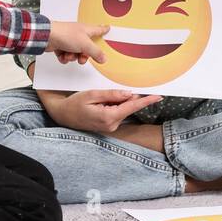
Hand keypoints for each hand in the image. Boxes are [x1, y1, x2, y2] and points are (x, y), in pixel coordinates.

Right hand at [36, 87, 162, 134]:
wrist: (62, 115)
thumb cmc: (75, 104)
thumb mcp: (92, 95)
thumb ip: (112, 94)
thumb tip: (129, 94)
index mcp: (109, 117)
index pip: (132, 106)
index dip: (146, 101)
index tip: (158, 96)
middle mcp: (112, 125)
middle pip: (127, 106)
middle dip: (123, 97)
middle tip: (106, 94)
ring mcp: (110, 126)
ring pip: (121, 109)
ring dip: (116, 101)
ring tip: (98, 100)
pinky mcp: (108, 125)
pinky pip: (116, 112)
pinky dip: (113, 105)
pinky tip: (100, 104)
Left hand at [45, 20, 108, 65]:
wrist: (47, 37)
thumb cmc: (65, 34)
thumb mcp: (85, 45)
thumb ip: (96, 52)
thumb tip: (104, 58)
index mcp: (86, 30)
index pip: (98, 30)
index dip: (104, 29)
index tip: (108, 28)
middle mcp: (78, 34)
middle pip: (87, 47)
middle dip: (84, 55)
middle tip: (82, 58)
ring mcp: (69, 40)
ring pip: (76, 53)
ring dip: (72, 57)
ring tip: (68, 55)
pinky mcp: (60, 45)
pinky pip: (66, 55)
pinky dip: (64, 57)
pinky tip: (62, 56)